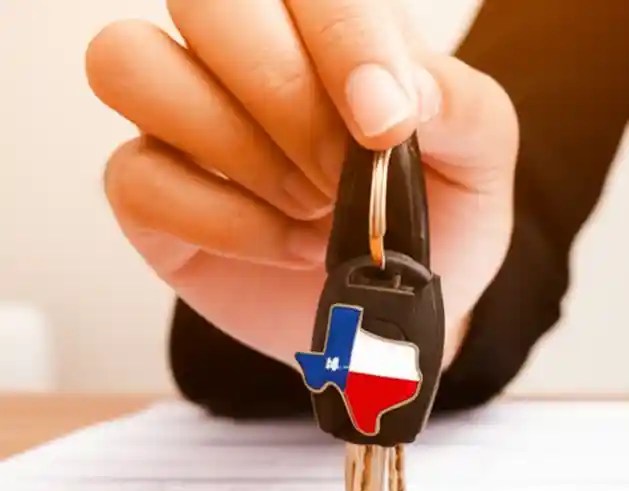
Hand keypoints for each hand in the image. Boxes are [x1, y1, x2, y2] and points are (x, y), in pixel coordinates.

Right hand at [85, 0, 516, 366]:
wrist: (403, 306)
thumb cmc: (438, 211)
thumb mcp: (482, 157)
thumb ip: (460, 106)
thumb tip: (395, 92)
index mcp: (331, 18)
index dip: (341, 39)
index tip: (385, 124)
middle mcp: (245, 47)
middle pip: (205, 1)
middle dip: (285, 99)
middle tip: (343, 173)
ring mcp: (184, 111)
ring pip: (131, 62)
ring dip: (239, 151)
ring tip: (312, 207)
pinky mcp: (149, 187)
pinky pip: (136, 174)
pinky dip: (228, 225)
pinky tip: (290, 247)